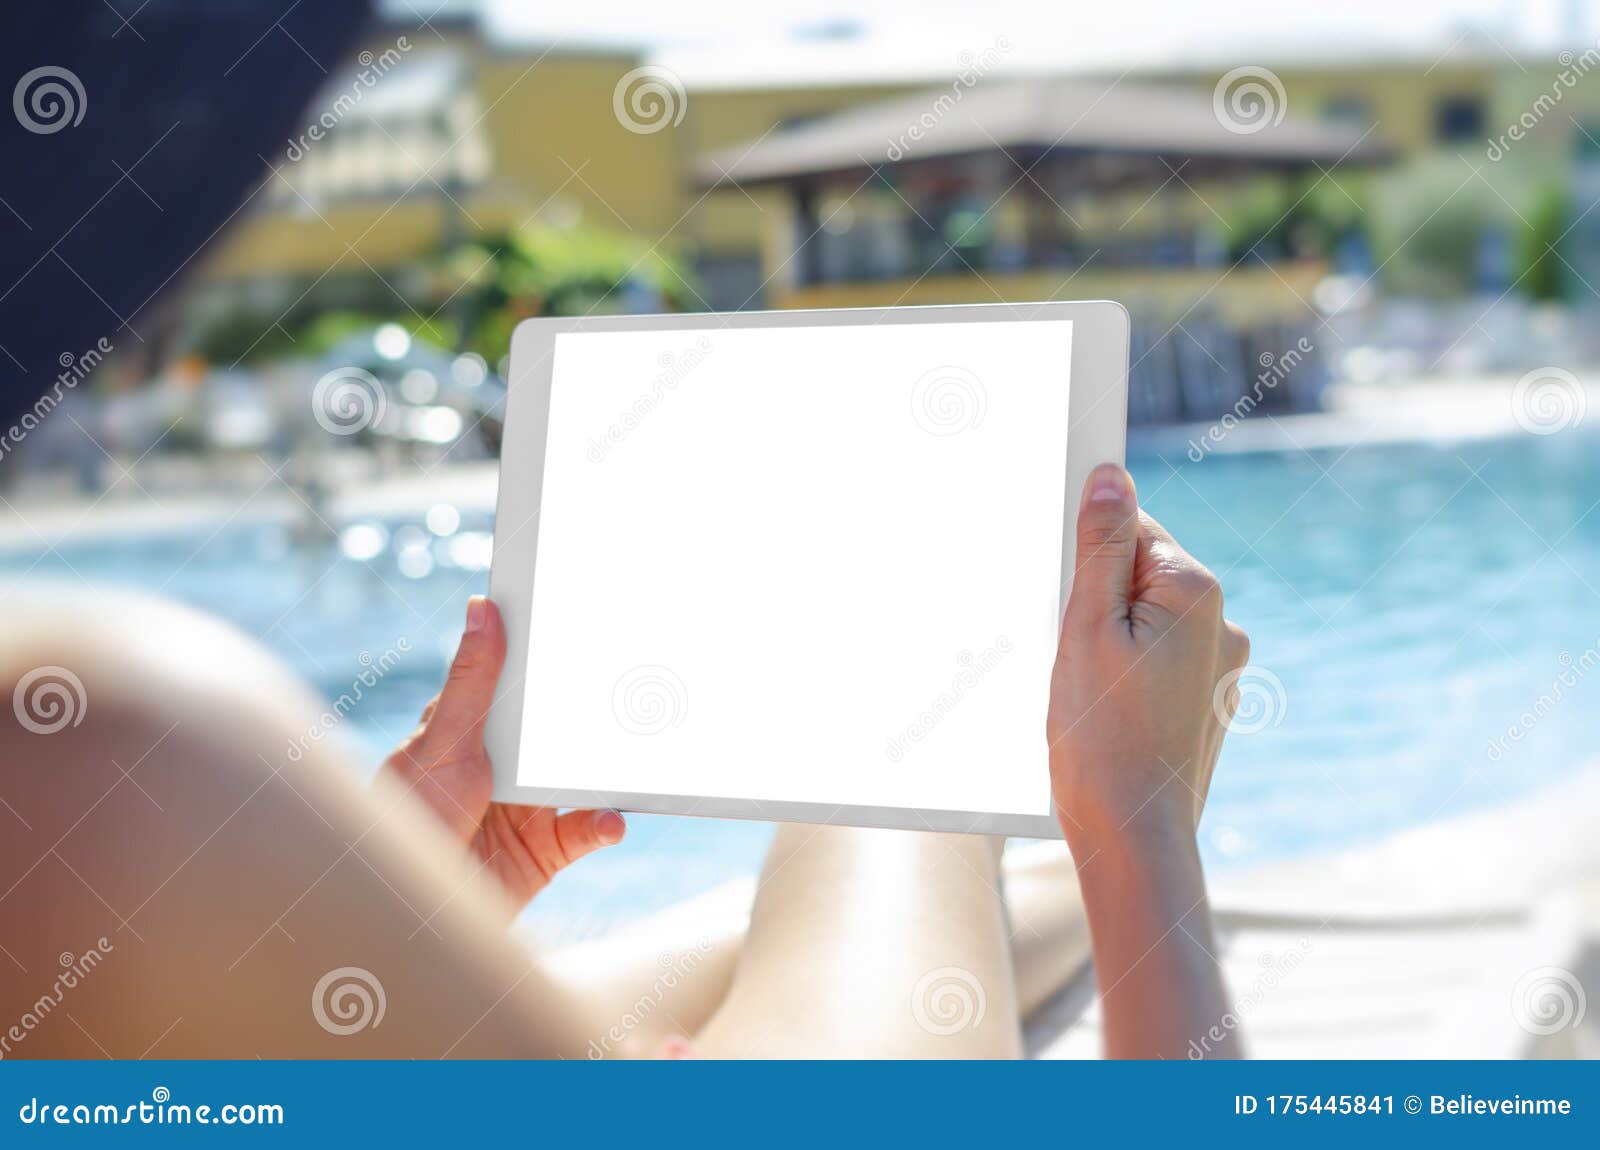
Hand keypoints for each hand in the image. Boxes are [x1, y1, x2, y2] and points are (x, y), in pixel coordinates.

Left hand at [379, 596, 624, 916]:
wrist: (411, 919)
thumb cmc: (410, 822)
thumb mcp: (444, 743)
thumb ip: (472, 681)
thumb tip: (482, 608)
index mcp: (470, 730)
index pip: (513, 682)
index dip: (545, 655)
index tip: (584, 619)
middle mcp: (501, 765)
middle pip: (557, 726)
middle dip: (590, 711)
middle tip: (632, 683)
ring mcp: (526, 807)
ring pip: (580, 775)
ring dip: (605, 768)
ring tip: (632, 756)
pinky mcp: (546, 849)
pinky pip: (588, 828)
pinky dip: (604, 823)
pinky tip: (608, 820)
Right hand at [1048, 463, 1248, 853]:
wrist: (1134, 839)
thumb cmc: (1100, 738)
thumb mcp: (1085, 628)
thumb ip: (1100, 547)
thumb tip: (1112, 476)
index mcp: (1195, 592)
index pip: (1132, 528)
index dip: (1085, 557)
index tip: (1065, 597)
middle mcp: (1223, 624)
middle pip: (1141, 574)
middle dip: (1097, 601)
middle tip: (1072, 654)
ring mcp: (1221, 668)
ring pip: (1148, 621)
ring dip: (1111, 640)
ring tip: (1089, 694)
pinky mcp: (1209, 703)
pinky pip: (1160, 663)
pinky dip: (1129, 676)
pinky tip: (1108, 716)